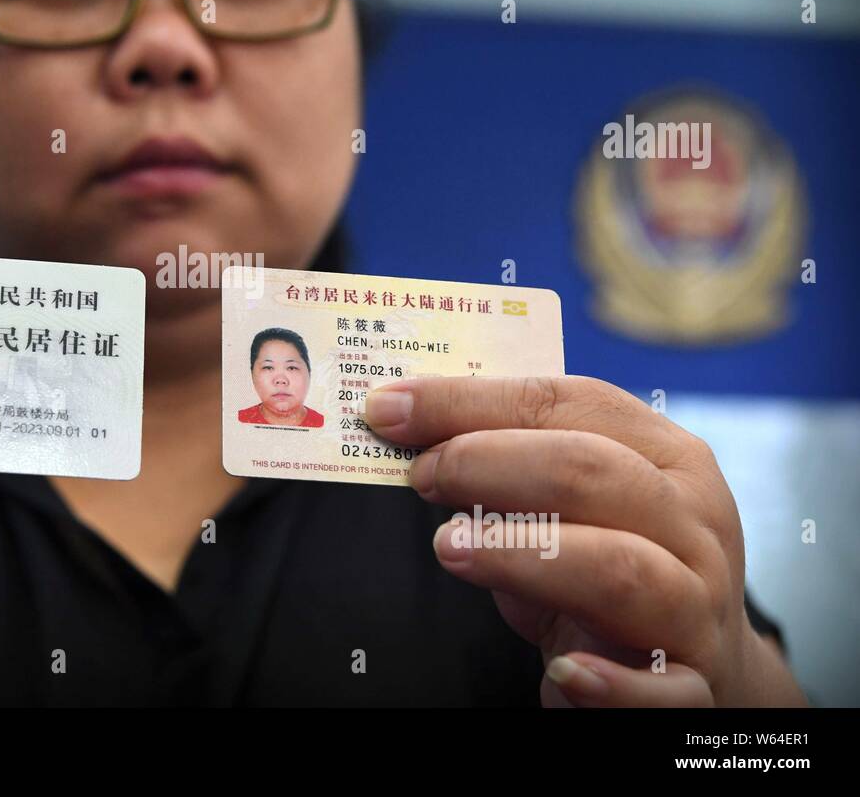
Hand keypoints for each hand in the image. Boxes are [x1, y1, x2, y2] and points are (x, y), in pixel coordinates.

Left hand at [364, 375, 806, 706]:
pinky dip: (611, 683)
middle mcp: (693, 522)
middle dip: (488, 463)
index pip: (568, 403)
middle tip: (421, 475)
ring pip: (619, 569)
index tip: (391, 408)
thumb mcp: (570, 503)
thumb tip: (408, 423)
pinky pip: (661, 689)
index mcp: (666, 455)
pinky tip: (560, 672)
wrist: (697, 667)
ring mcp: (699, 605)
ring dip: (524, 554)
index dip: (471, 401)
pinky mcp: (695, 685)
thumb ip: (511, 463)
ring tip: (451, 547)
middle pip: (592, 472)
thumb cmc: (608, 562)